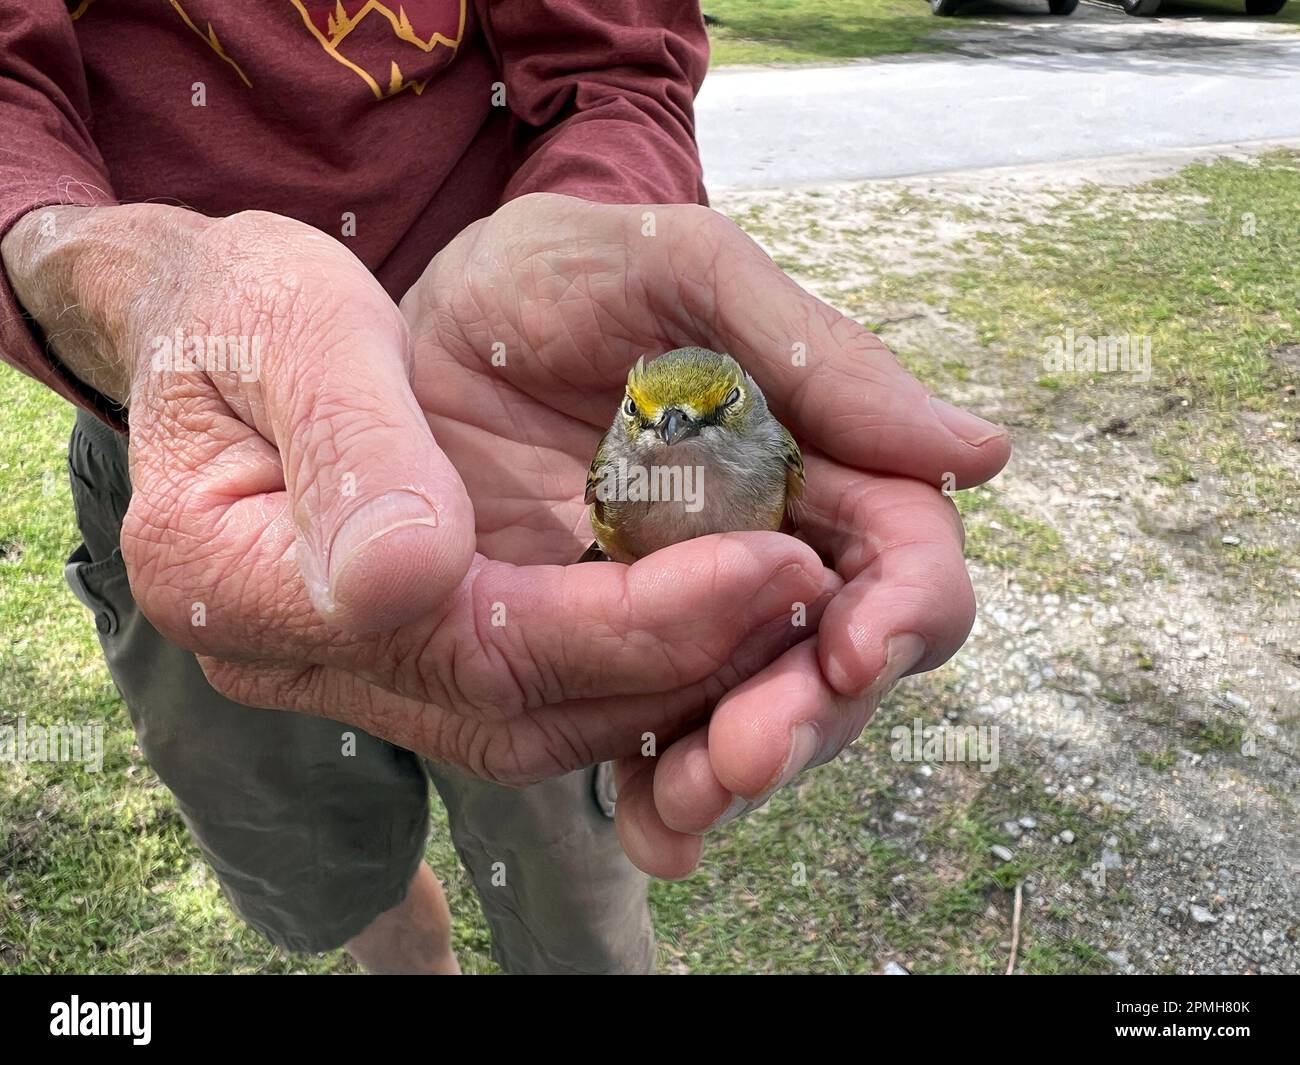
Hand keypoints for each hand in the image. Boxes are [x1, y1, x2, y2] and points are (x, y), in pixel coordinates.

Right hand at [3, 204, 833, 780]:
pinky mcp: (422, 658)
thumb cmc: (241, 305)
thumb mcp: (290, 313)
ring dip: (692, 676)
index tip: (777, 562)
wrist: (213, 335)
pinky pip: (548, 694)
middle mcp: (305, 662)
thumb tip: (424, 572)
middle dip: (696, 660)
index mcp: (235, 580)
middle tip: (828, 588)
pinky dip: (650, 663)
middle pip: (529, 711)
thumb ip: (352, 436)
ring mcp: (366, 673)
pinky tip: (736, 611)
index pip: (471, 645)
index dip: (635, 624)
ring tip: (806, 600)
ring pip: (553, 722)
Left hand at [399, 193, 1010, 874]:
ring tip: (682, 802)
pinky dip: (657, 792)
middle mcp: (766, 550)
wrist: (423, 328)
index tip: (858, 650)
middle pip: (837, 665)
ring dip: (730, 774)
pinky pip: (650, 739)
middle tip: (746, 756)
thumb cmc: (558, 279)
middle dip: (806, 718)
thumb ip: (814, 352)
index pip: (903, 555)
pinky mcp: (605, 656)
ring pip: (750, 717)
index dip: (904, 609)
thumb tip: (979, 453)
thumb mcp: (677, 275)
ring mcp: (686, 613)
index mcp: (813, 462)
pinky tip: (646, 824)